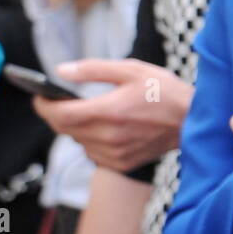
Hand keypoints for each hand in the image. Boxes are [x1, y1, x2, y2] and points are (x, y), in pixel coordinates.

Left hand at [32, 59, 192, 171]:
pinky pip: (93, 152)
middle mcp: (108, 137)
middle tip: (57, 100)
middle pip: (64, 128)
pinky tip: (105, 127)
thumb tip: (61, 71)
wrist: (193, 121)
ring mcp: (114, 154)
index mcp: (108, 111)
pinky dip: (91, 139)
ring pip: (78, 141)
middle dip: (56, 113)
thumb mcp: (130, 69)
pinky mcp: (122, 164)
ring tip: (87, 111)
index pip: (59, 114)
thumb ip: (93, 69)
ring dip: (75, 126)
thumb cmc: (164, 91)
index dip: (43, 105)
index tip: (39, 96)